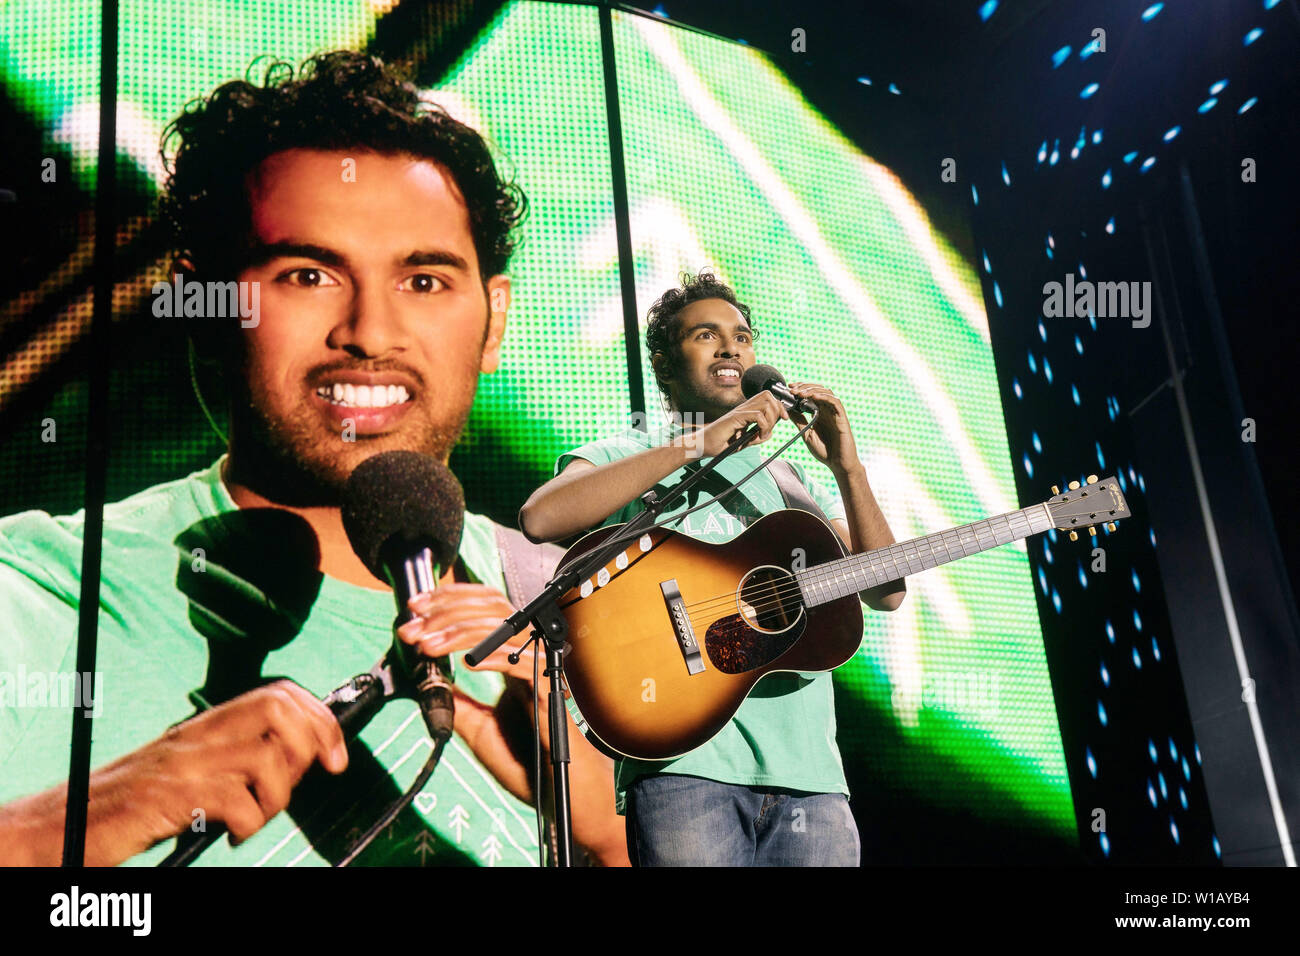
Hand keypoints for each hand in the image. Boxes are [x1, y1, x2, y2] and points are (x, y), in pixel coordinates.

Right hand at [0, 680, 347, 865]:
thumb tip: (297, 759)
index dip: (320, 719)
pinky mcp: (168, 796)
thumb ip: (235, 755)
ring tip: (255, 818)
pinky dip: (248, 823)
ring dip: (277, 796)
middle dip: (307, 746)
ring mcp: (184, 763)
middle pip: (279, 710)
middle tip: (298, 782)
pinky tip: (232, 834)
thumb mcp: (191, 766)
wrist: (65, 822)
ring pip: (265, 758)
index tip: (336, 755)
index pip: (278, 693)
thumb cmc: (132, 802)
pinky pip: (236, 801)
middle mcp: (198, 735)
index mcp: (206, 725)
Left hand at [398, 585, 628, 863]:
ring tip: (429, 646)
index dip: (450, 602)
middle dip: (448, 611)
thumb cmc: (528, 765)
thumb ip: (456, 702)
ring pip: (506, 630)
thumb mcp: (477, 729)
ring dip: (461, 633)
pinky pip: (523, 666)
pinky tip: (467, 664)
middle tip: (414, 627)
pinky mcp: (550, 697)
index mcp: (511, 662)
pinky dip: (493, 658)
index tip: (416, 609)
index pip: (484, 612)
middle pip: (494, 608)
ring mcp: (540, 674)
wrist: (561, 799)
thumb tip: (425, 679)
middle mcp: (527, 660)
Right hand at [694, 391, 787, 457]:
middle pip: (769, 395)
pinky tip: (758, 436)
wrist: (702, 445)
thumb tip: (770, 434)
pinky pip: (757, 415)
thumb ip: (756, 437)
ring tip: (765, 432)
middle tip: (779, 423)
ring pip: (766, 403)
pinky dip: (763, 426)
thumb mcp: (743, 441)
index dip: (779, 406)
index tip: (784, 419)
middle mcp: (744, 408)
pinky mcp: (735, 418)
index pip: (767, 399)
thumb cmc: (719, 443)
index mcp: (746, 411)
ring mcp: (739, 411)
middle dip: (779, 408)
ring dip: (771, 419)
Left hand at [788, 382, 859, 474]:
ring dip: (812, 390)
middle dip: (804, 387)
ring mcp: (835, 413)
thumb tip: (787, 409)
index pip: (810, 395)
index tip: (789, 388)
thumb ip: (799, 421)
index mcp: (819, 413)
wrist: (838, 464)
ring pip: (826, 393)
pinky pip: (835, 402)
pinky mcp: (842, 417)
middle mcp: (828, 411)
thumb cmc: (825, 451)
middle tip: (792, 389)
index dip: (800, 389)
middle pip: (818, 390)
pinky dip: (824, 397)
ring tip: (800, 393)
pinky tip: (814, 397)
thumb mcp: (806, 434)